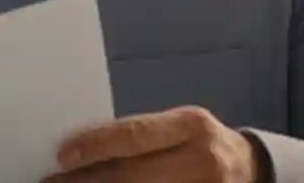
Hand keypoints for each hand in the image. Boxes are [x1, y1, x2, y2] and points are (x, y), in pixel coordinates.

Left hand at [43, 106, 265, 182]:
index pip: (135, 136)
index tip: (62, 155)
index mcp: (191, 126)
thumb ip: (139, 136)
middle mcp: (202, 160)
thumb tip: (81, 147)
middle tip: (52, 182)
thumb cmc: (198, 142)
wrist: (251, 168)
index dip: (95, 145)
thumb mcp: (178, 127)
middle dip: (88, 180)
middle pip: (134, 175)